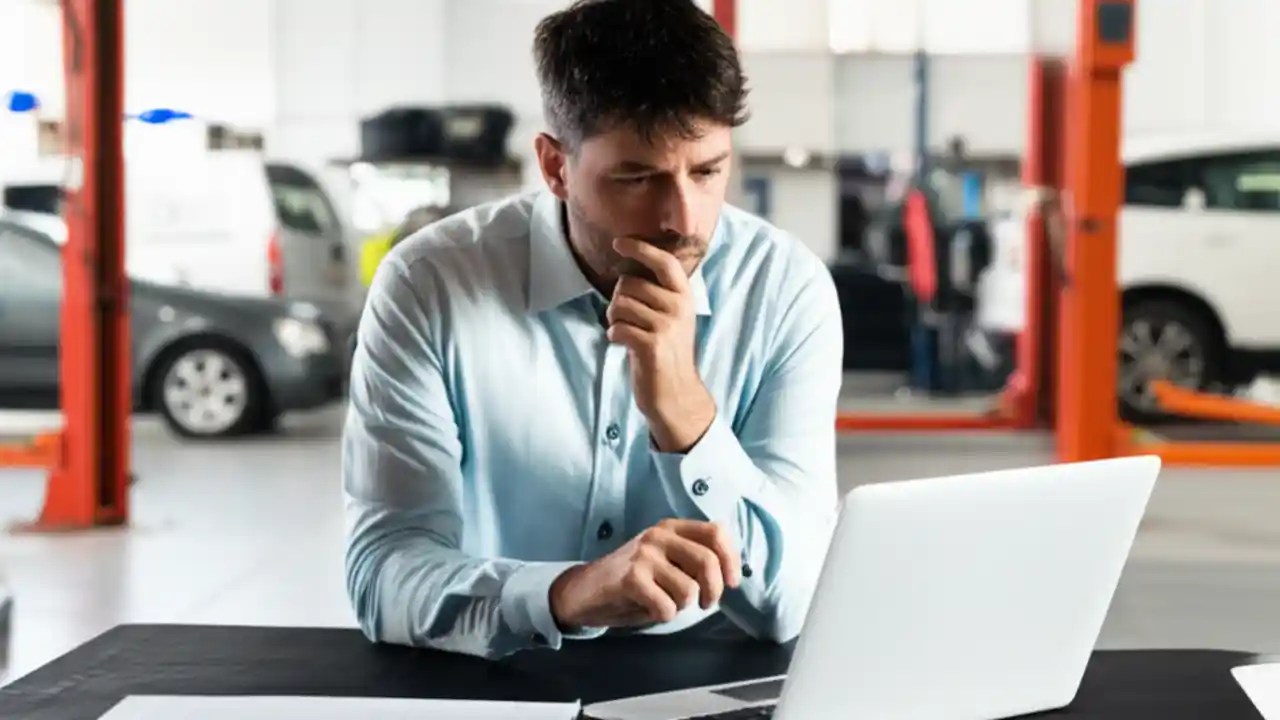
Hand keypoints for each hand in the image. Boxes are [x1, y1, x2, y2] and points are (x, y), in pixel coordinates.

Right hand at [550, 519, 742, 629]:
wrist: (585, 590)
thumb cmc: (632, 579)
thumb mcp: (665, 560)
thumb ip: (693, 558)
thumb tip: (731, 574)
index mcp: (671, 527)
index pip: (716, 533)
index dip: (731, 559)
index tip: (732, 583)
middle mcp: (659, 535)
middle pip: (707, 562)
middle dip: (713, 591)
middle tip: (706, 604)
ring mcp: (644, 555)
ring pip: (688, 590)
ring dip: (681, 606)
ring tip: (663, 601)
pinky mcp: (631, 578)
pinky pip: (667, 607)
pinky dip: (663, 615)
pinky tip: (647, 608)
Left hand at [606, 237, 715, 452]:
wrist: (677, 393)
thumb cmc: (668, 353)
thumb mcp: (672, 318)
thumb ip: (658, 294)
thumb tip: (629, 271)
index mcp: (684, 296)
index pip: (664, 262)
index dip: (640, 248)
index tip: (619, 243)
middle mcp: (678, 307)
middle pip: (629, 283)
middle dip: (618, 299)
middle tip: (626, 318)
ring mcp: (666, 326)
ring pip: (620, 304)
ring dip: (614, 319)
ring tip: (626, 332)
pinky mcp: (652, 345)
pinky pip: (617, 327)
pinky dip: (614, 335)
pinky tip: (623, 344)